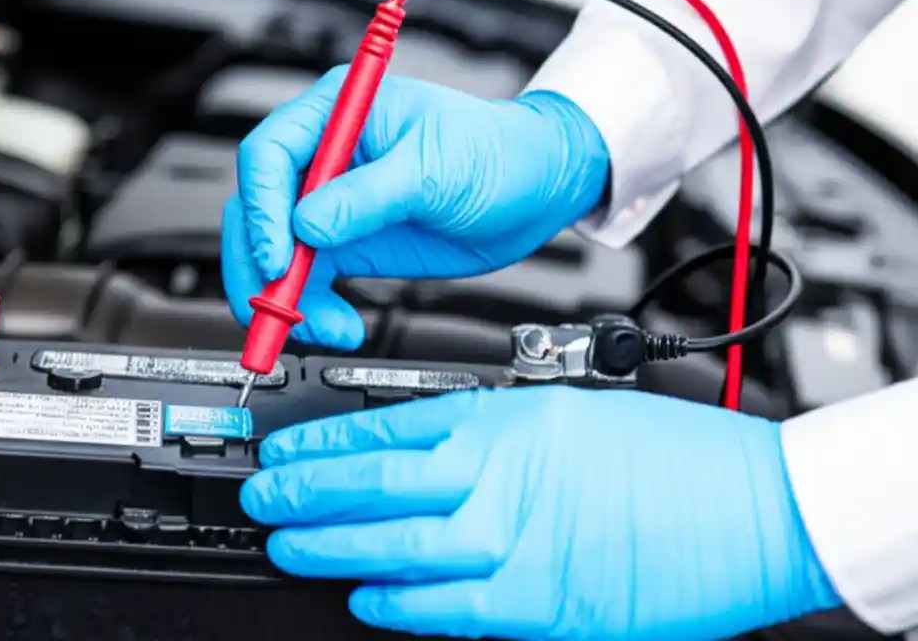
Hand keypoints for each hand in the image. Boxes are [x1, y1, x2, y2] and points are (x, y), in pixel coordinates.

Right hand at [222, 66, 609, 349]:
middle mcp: (324, 155)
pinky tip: (336, 325)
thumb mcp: (433, 170)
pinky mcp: (345, 242)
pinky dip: (311, 309)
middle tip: (277, 309)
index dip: (264, 209)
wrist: (535, 188)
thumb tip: (309, 225)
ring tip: (318, 327)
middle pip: (256, 209)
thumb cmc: (496, 153)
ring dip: (284, 298)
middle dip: (258, 264)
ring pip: (273, 252)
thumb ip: (367, 198)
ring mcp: (330, 201)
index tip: (280, 256)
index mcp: (337, 112)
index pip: (269, 156)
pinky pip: (305, 280)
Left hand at [241, 388, 841, 639]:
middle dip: (304, 490)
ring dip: (329, 545)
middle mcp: (498, 478)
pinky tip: (361, 597)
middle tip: (262, 494)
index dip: (321, 440)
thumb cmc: (675, 456)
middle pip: (373, 485)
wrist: (757, 508)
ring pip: (394, 545)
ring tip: (285, 543)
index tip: (283, 446)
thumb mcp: (572, 412)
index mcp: (504, 422)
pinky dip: (396, 603)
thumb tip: (430, 449)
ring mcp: (515, 544)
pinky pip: (447, 607)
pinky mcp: (540, 604)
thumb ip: (495, 431)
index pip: (384, 428)